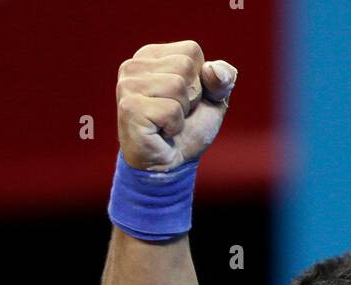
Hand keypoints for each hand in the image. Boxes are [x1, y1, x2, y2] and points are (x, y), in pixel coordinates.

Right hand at [116, 40, 237, 172]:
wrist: (169, 167)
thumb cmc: (188, 131)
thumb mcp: (213, 100)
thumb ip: (222, 78)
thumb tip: (214, 70)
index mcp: (151, 56)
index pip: (192, 51)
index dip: (201, 81)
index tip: (185, 99)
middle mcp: (134, 65)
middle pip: (185, 66)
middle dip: (192, 97)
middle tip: (176, 114)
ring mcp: (128, 86)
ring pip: (178, 86)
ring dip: (182, 112)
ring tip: (168, 123)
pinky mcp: (129, 108)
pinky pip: (170, 110)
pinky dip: (175, 127)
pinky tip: (161, 133)